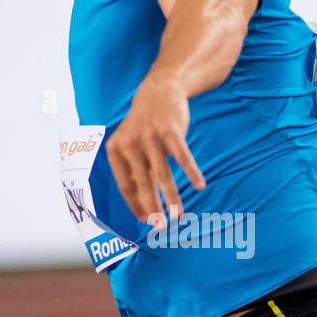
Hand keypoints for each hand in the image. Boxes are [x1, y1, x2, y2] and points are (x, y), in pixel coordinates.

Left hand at [105, 73, 205, 226]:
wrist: (160, 90)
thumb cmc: (146, 125)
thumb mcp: (132, 144)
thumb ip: (135, 170)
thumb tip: (143, 205)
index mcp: (116, 150)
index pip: (125, 185)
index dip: (135, 205)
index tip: (145, 221)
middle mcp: (130, 144)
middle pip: (142, 184)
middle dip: (153, 208)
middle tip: (161, 226)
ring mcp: (150, 137)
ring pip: (162, 174)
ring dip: (172, 197)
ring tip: (178, 215)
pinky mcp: (170, 131)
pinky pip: (182, 157)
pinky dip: (192, 172)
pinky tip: (200, 185)